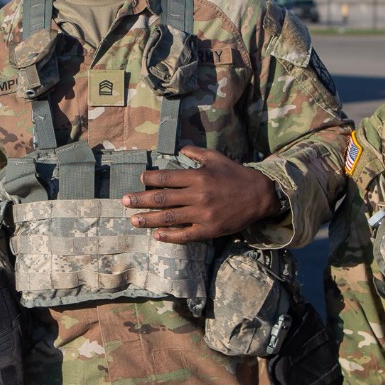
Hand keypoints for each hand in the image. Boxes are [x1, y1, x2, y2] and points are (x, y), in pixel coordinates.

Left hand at [122, 146, 280, 242]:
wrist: (260, 196)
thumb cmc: (236, 174)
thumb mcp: (216, 158)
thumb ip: (196, 153)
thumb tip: (179, 149)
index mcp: (198, 176)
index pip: (167, 177)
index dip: (150, 179)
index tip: (140, 179)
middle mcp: (197, 195)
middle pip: (162, 198)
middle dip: (141, 200)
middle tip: (124, 201)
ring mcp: (202, 214)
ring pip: (169, 218)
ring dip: (148, 219)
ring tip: (133, 220)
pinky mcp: (209, 229)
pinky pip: (185, 235)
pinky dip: (169, 236)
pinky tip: (156, 235)